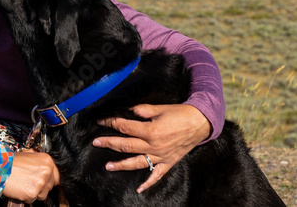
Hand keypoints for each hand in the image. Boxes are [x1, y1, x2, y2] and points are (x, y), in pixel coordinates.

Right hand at [2, 149, 58, 202]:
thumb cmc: (11, 162)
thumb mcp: (30, 156)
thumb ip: (41, 164)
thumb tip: (48, 172)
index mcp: (47, 161)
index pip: (56, 176)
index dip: (49, 180)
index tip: (44, 182)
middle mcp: (46, 171)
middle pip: (49, 186)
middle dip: (40, 187)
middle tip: (28, 181)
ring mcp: (40, 182)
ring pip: (42, 195)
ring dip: (34, 193)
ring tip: (23, 184)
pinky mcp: (33, 192)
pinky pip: (33, 200)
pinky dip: (26, 197)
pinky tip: (20, 189)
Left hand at [93, 103, 210, 192]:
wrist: (200, 122)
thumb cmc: (180, 113)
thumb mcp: (159, 108)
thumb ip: (142, 110)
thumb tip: (128, 110)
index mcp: (150, 130)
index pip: (125, 127)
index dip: (111, 122)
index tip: (101, 121)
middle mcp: (153, 145)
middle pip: (126, 145)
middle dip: (109, 143)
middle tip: (96, 142)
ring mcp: (160, 156)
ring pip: (137, 162)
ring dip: (121, 165)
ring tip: (107, 166)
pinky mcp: (168, 162)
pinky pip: (157, 175)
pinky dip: (148, 183)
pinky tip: (140, 189)